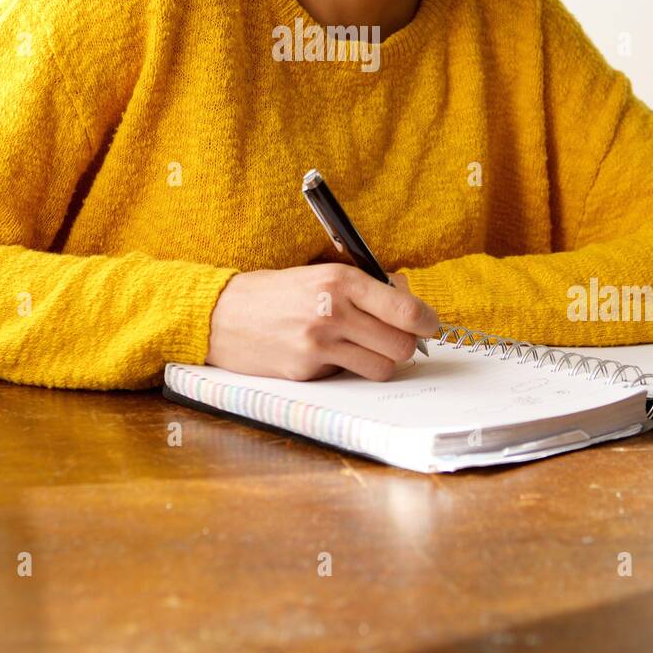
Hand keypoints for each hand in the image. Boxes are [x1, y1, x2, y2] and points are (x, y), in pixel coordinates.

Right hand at [205, 263, 440, 381]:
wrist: (223, 314)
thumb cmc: (277, 292)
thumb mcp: (322, 274)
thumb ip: (366, 286)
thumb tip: (409, 298)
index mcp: (341, 280)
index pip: (405, 309)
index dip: (427, 321)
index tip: (429, 325)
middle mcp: (333, 311)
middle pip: (401, 345)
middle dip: (404, 344)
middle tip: (394, 339)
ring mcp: (319, 344)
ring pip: (382, 367)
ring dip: (379, 361)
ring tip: (362, 349)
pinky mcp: (306, 371)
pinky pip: (349, 378)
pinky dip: (347, 370)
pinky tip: (328, 355)